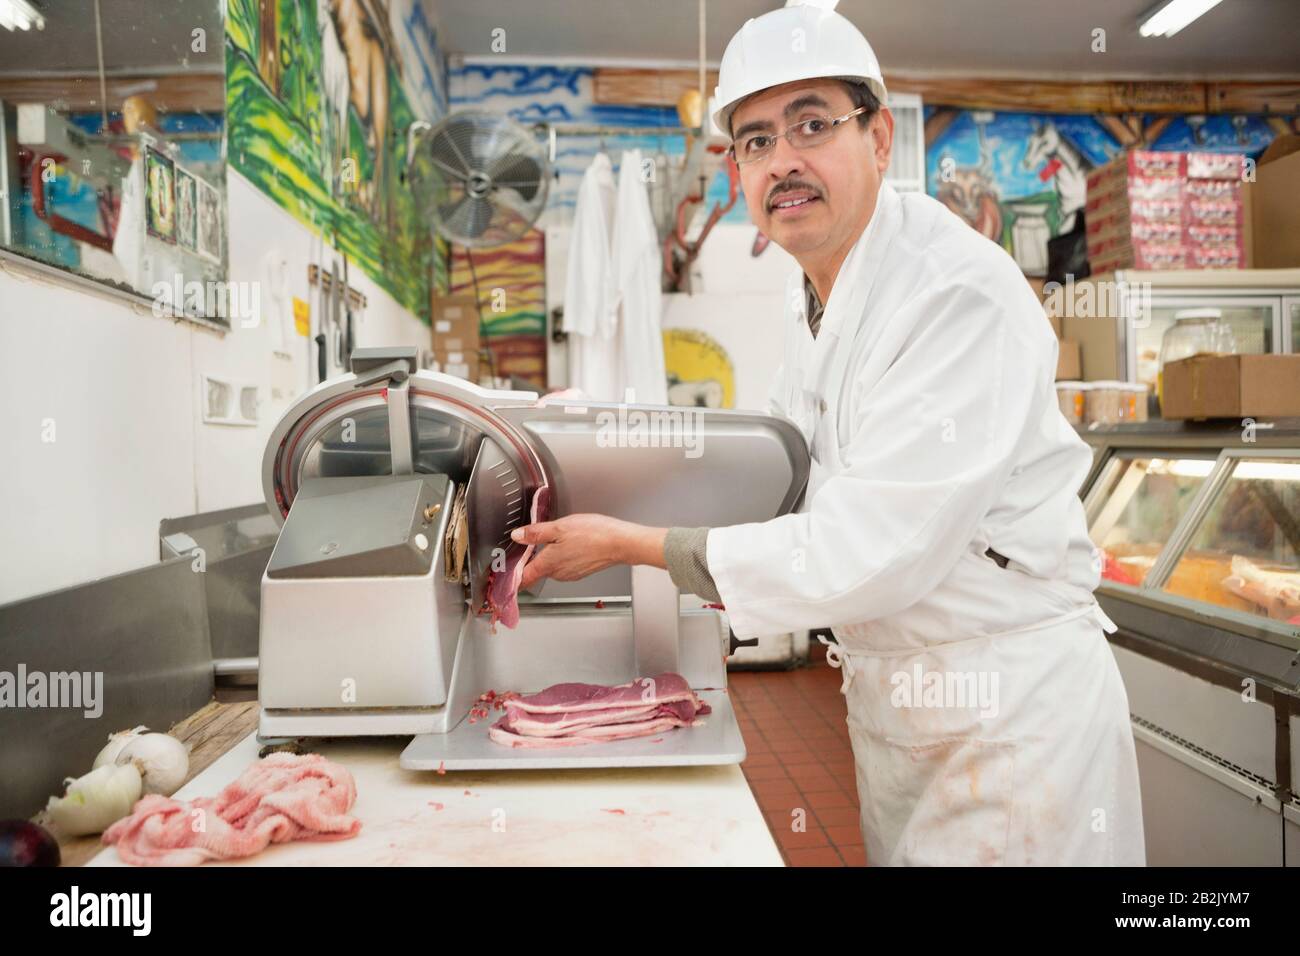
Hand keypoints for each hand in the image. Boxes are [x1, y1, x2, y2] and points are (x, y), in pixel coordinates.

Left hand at [511, 514, 666, 588]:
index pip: (524, 578)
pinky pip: (565, 565)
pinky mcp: (582, 571)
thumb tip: (517, 536)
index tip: (504, 580)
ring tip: (556, 538)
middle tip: (531, 541)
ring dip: (550, 556)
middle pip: (537, 570)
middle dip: (533, 558)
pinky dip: (563, 556)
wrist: (621, 543)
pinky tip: (571, 543)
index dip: (512, 579)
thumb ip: (535, 533)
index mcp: (548, 564)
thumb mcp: (559, 527)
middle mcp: (558, 573)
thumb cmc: (593, 534)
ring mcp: (571, 574)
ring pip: (552, 566)